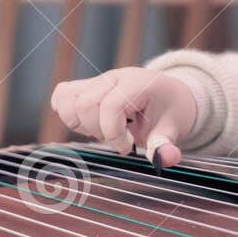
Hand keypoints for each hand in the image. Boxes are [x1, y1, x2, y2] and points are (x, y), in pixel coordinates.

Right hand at [49, 68, 197, 167]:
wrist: (168, 94)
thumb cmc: (171, 110)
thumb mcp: (175, 127)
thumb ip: (165, 143)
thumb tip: (165, 158)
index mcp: (135, 83)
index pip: (110, 105)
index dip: (114, 133)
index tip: (129, 147)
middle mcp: (113, 78)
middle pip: (85, 104)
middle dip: (98, 131)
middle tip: (119, 140)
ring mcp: (97, 80)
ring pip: (68, 99)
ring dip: (81, 124)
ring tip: (103, 131)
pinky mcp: (86, 87)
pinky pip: (62, 95)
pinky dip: (68, 114)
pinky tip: (90, 124)